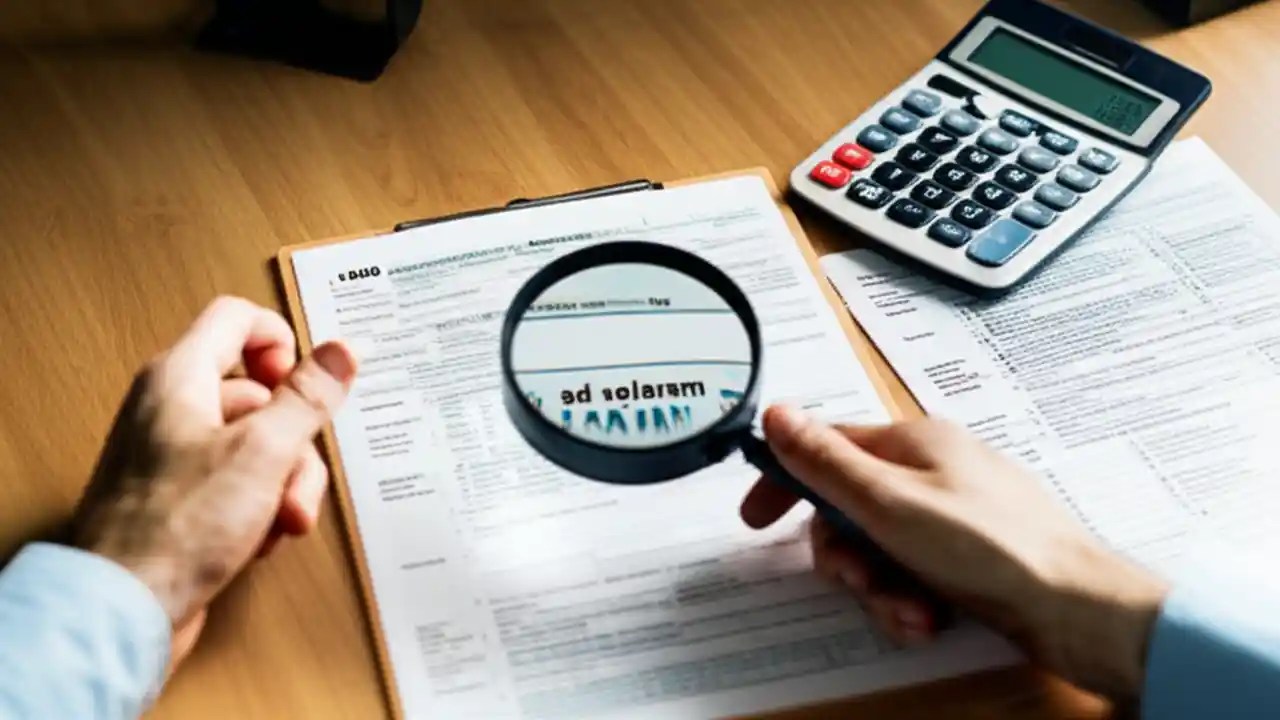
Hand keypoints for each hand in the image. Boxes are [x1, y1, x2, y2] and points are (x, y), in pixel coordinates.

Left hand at [71, 297, 356, 669]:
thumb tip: (344, 349)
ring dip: (285, 484)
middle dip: (296, 442)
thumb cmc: (182, 523)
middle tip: (296, 482)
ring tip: (282, 523)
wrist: (123, 609)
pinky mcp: (180, 499)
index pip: (237, 319)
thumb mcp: (265, 451)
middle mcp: (172, 407)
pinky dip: (260, 508)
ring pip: (257, 446)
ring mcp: (174, 455)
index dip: (282, 340)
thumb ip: (309, 396)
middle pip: (260, 395)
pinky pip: (239, 485)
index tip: (305, 383)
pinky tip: (259, 540)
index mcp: (181, 376)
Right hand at [740, 406, 1168, 698]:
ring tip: (909, 611)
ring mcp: (955, 513)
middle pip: (850, 507)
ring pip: (879, 548)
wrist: (1078, 609)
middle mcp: (933, 471)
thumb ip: (826, 461)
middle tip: (856, 581)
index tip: (756, 520)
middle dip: (845, 555)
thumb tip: (776, 412)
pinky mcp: (971, 555)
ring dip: (880, 587)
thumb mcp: (889, 503)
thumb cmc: (990, 547)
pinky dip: (910, 599)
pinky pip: (913, 572)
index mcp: (914, 442)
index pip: (827, 446)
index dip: (786, 481)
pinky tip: (928, 618)